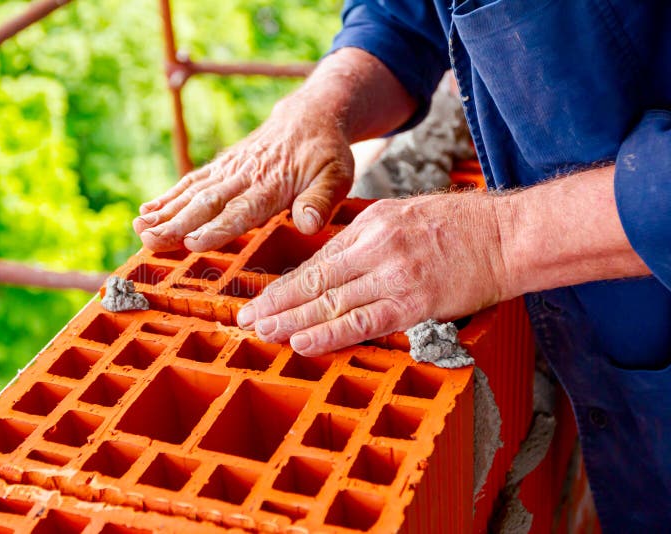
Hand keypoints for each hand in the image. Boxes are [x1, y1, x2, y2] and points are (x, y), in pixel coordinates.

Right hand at [133, 99, 353, 251]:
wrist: (310, 114)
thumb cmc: (325, 152)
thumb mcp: (337, 175)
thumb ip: (322, 200)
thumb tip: (309, 224)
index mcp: (273, 183)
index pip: (242, 210)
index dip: (217, 228)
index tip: (192, 243)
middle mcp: (245, 175)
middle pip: (207, 203)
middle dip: (176, 224)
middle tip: (149, 241)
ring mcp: (230, 170)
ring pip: (193, 192)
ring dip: (165, 212)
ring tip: (139, 229)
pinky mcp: (222, 167)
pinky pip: (191, 181)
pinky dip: (168, 197)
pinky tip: (146, 212)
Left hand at [236, 193, 510, 355]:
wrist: (508, 235)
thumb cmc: (462, 227)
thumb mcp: (404, 216)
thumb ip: (368, 240)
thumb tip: (336, 263)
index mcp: (370, 225)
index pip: (316, 260)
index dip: (285, 283)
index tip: (261, 299)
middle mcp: (375, 246)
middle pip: (313, 279)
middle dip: (276, 302)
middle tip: (246, 319)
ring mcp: (392, 274)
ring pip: (330, 301)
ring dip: (292, 321)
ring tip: (263, 333)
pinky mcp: (414, 301)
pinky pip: (362, 321)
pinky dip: (329, 334)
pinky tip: (302, 343)